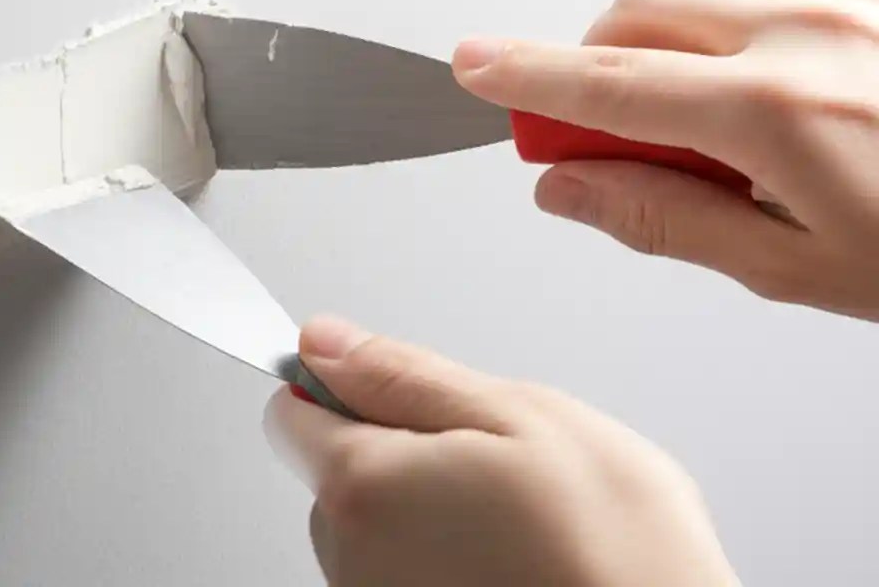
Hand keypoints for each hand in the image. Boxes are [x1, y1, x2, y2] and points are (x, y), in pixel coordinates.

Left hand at [265, 316, 739, 586]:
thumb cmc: (616, 555)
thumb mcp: (524, 417)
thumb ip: (405, 375)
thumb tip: (327, 343)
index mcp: (363, 488)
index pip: (290, 411)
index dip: (345, 387)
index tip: (404, 394)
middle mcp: (350, 558)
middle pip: (338, 472)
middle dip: (402, 452)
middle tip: (494, 463)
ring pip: (378, 526)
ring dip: (431, 510)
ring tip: (519, 523)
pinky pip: (406, 572)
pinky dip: (449, 561)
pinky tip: (515, 564)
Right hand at [453, 0, 878, 321]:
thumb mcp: (793, 266)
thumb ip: (662, 219)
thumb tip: (569, 191)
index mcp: (773, 112)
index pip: (603, 86)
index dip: (522, 77)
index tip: (470, 70)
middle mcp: (803, 34)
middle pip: (633, 12)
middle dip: (582, 64)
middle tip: (586, 143)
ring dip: (644, 39)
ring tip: (673, 120)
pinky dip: (709, 20)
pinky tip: (734, 84)